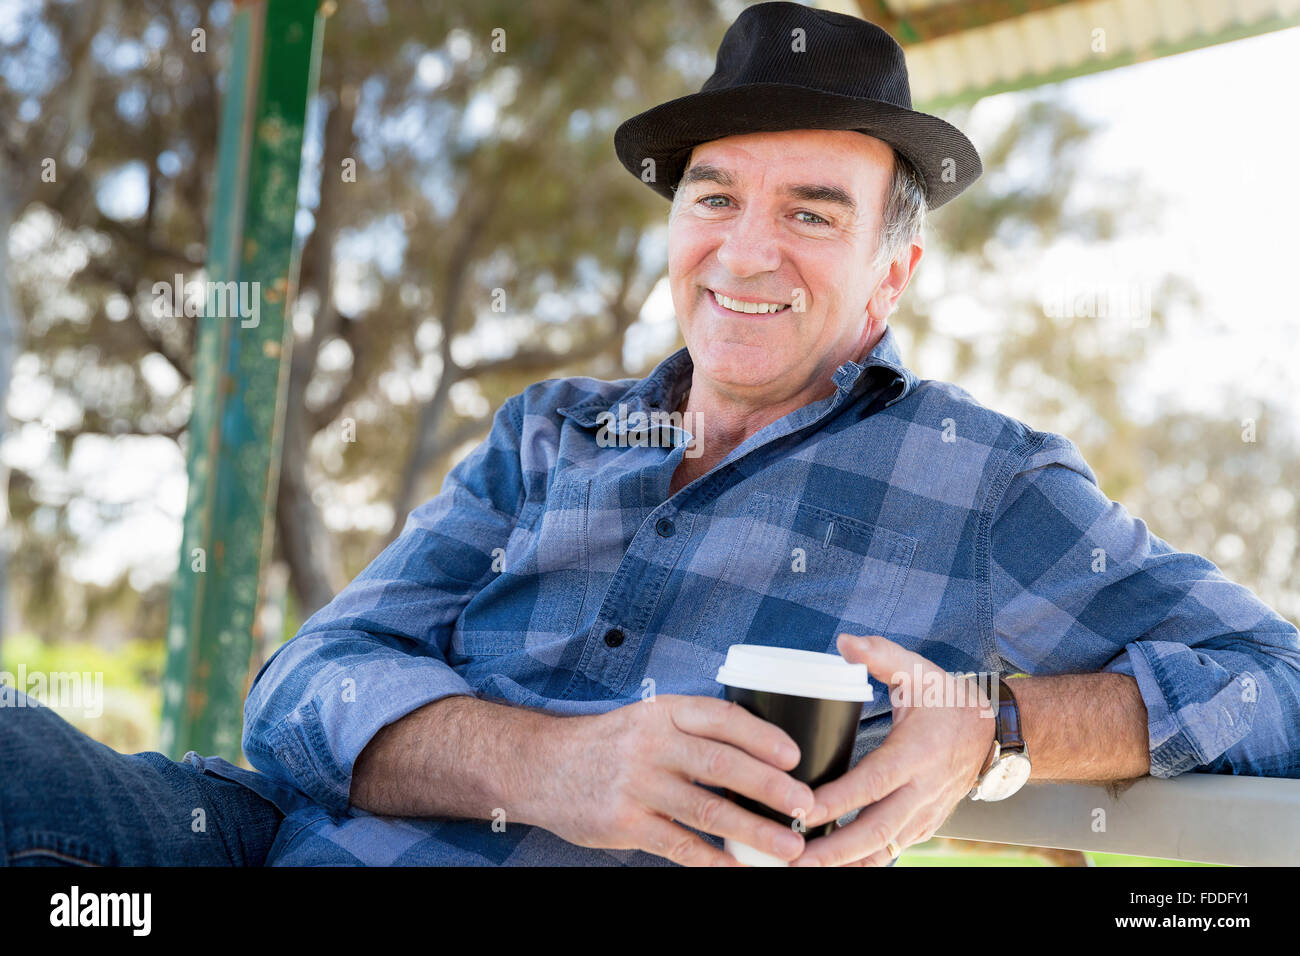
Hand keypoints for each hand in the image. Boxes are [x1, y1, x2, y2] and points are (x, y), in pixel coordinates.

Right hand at [529, 694, 815, 865]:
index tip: (796, 756)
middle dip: (770, 787)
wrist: (542, 766)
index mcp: (664, 712)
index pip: (722, 719)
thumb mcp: (649, 720)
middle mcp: (651, 744)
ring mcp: (637, 785)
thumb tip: (763, 755)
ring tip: (789, 847)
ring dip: (754, 831)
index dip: (763, 737)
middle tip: (806, 805)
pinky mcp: (625, 822)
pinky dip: (714, 861)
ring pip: (706, 810)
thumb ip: (695, 732)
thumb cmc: (611, 744)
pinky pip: (679, 845)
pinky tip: (740, 871)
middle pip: (721, 764)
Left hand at [791, 633, 996, 865]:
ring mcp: (926, 811)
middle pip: (877, 829)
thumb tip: (844, 643)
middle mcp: (923, 789)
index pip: (873, 782)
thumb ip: (880, 654)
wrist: (993, 731)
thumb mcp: (917, 670)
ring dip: (847, 863)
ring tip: (804, 869)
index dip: (838, 800)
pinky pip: (893, 849)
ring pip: (885, 847)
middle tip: (796, 858)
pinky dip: (864, 863)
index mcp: (917, 752)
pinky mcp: (924, 823)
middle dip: (835, 849)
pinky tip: (834, 867)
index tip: (803, 810)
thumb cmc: (948, 699)